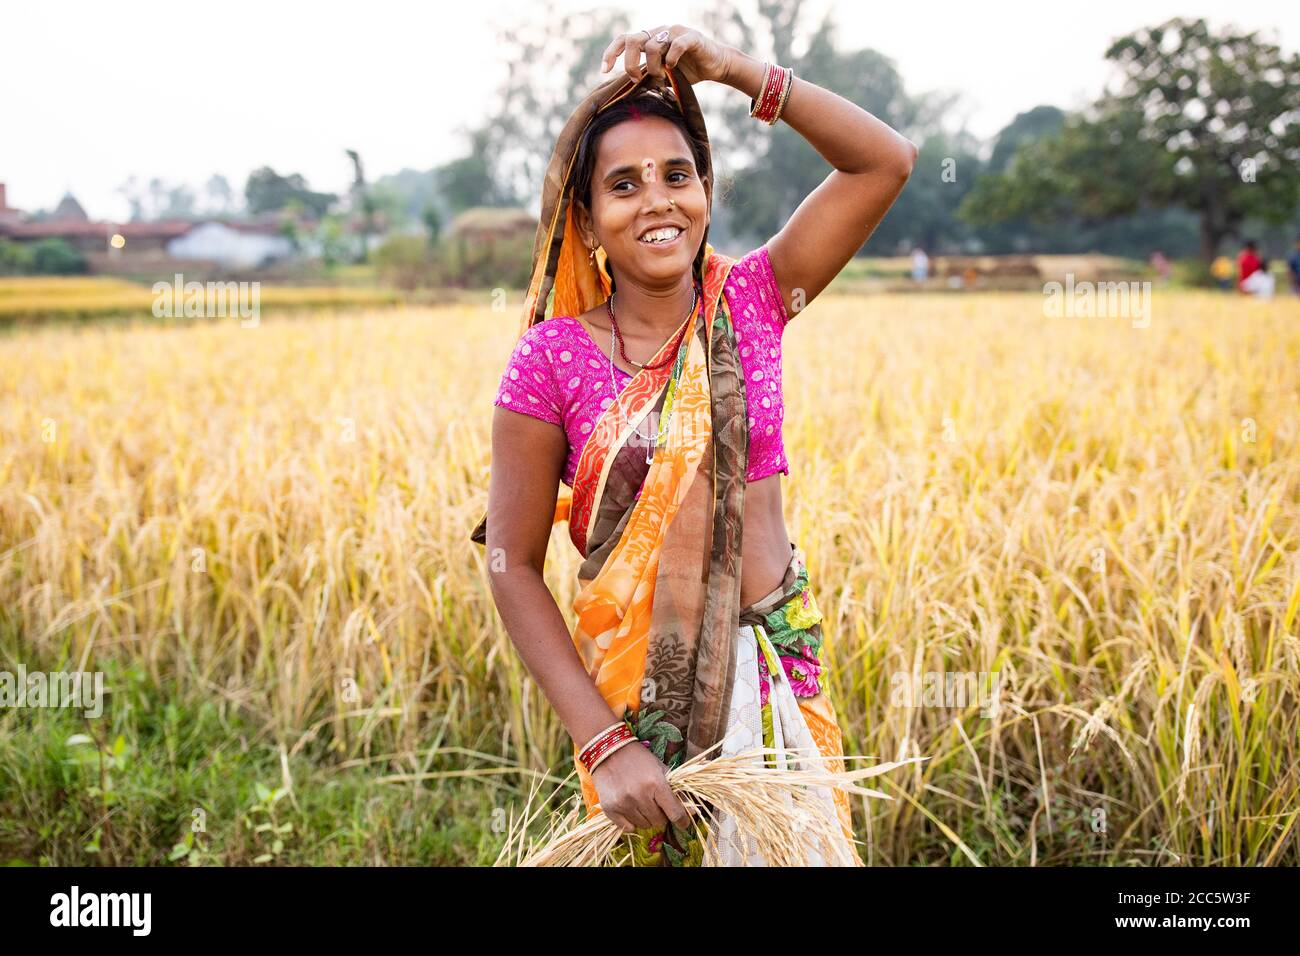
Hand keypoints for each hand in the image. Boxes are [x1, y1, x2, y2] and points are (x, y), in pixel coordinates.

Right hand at [590, 739, 691, 832]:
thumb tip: (692, 811)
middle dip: (661, 814)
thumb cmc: (638, 758)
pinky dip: (631, 822)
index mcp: (656, 784)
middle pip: (659, 822)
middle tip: (655, 803)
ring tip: (640, 802)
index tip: (683, 823)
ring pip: (644, 826)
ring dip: (646, 817)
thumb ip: (676, 790)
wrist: (608, 749)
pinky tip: (630, 808)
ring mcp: (624, 803)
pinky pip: (627, 828)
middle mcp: (640, 795)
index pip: (675, 813)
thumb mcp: (660, 768)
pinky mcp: (610, 808)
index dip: (682, 820)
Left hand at [600, 25, 733, 85]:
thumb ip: (646, 77)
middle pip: (632, 40)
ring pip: (652, 45)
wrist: (715, 65)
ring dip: (652, 67)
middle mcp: (659, 32)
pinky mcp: (691, 37)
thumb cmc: (687, 71)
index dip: (611, 53)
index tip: (604, 70)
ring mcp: (675, 32)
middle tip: (635, 79)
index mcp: (650, 39)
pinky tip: (672, 68)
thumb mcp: (662, 75)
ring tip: (661, 77)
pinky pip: (676, 44)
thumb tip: (628, 91)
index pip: (624, 40)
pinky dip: (671, 58)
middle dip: (629, 62)